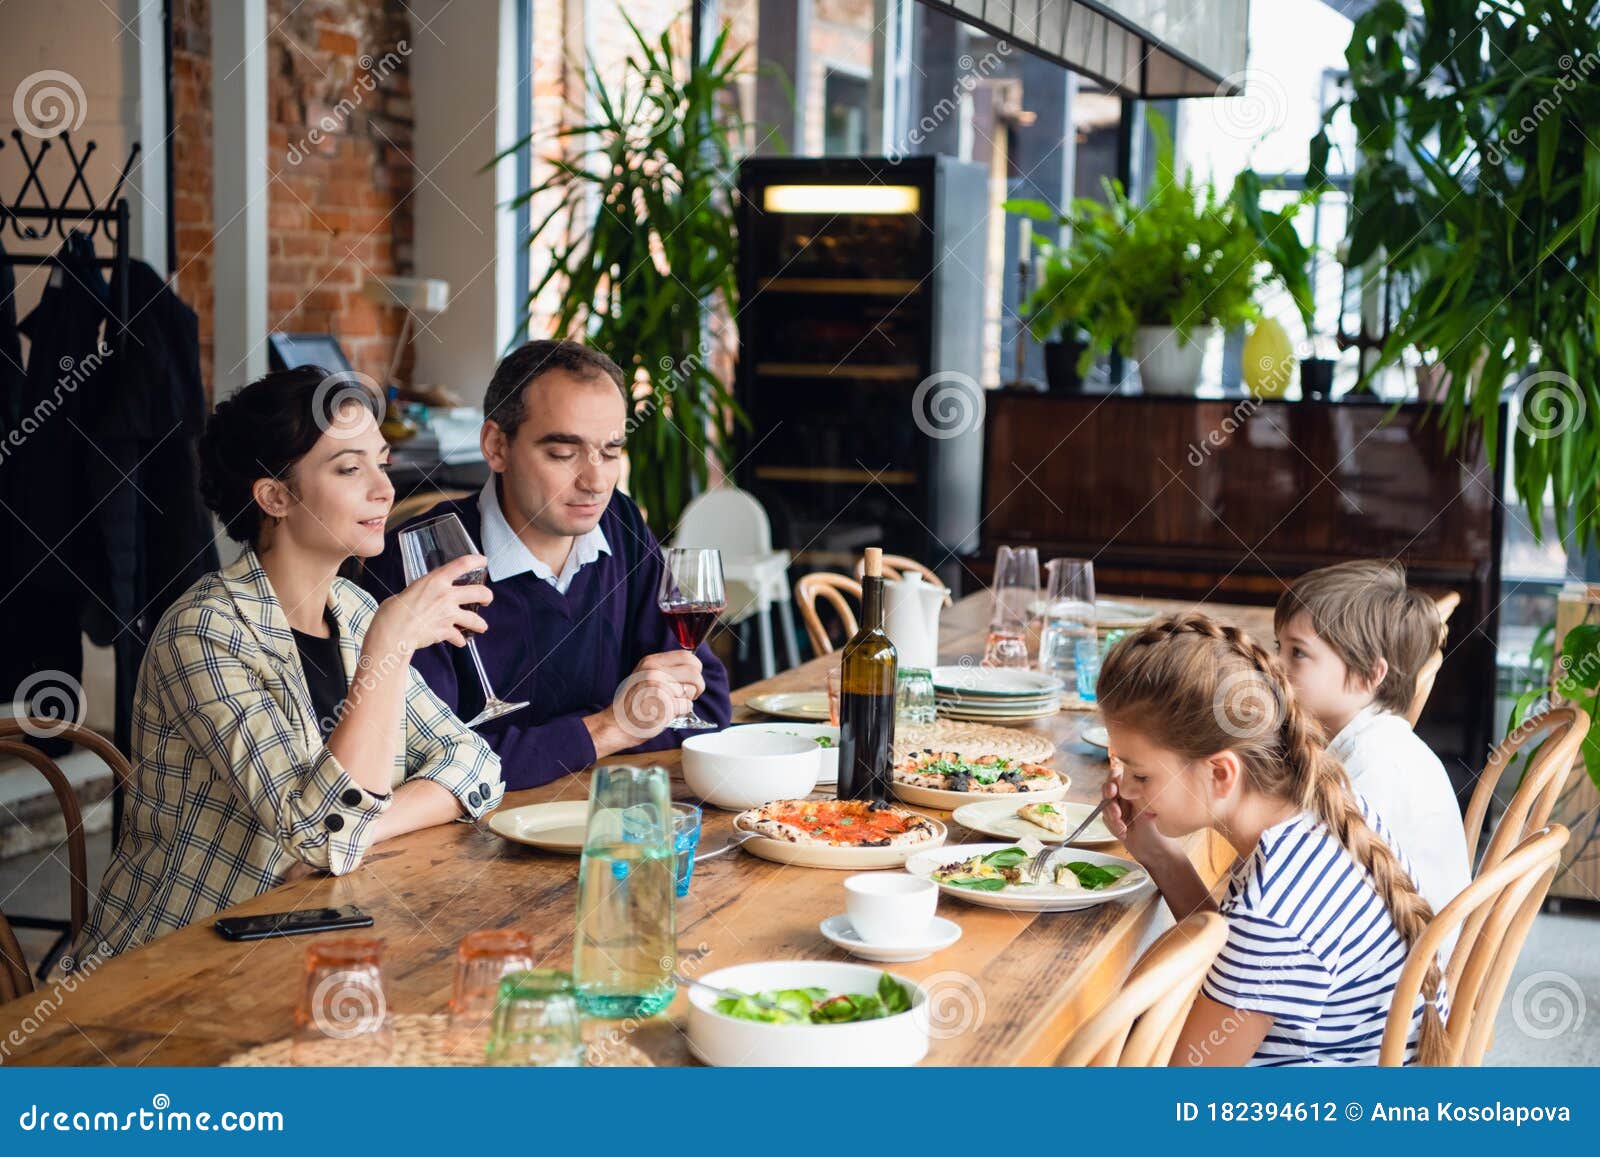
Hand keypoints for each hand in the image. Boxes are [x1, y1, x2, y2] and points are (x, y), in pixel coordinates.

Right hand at [367, 554, 492, 654]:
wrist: (394, 631)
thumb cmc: (394, 610)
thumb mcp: (411, 590)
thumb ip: (424, 591)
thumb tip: (424, 596)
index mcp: (436, 580)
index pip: (462, 564)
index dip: (476, 560)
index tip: (483, 561)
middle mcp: (447, 595)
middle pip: (479, 592)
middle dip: (487, 596)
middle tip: (486, 599)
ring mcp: (449, 614)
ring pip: (475, 619)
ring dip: (480, 624)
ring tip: (482, 626)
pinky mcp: (446, 631)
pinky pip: (459, 637)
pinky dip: (459, 641)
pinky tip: (459, 642)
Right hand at [590, 651, 704, 748]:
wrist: (617, 725)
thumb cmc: (634, 704)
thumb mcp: (645, 676)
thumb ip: (666, 669)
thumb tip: (694, 669)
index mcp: (651, 661)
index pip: (687, 656)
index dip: (695, 668)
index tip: (692, 679)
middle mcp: (654, 671)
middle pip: (694, 672)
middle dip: (698, 686)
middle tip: (689, 695)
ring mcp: (659, 686)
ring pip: (692, 690)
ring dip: (687, 700)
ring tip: (670, 705)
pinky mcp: (664, 704)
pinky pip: (686, 706)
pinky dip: (681, 712)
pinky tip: (666, 713)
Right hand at [1102, 758, 1184, 867]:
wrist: (1155, 851)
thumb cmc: (1157, 828)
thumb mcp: (1148, 806)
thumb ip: (1135, 791)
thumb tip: (1125, 781)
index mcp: (1137, 787)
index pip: (1120, 774)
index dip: (1113, 779)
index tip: (1114, 790)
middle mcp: (1127, 795)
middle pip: (1108, 788)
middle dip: (1108, 798)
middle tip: (1115, 809)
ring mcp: (1119, 807)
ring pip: (1105, 805)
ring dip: (1111, 817)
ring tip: (1123, 827)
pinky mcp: (1114, 820)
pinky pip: (1105, 819)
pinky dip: (1112, 826)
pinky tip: (1123, 833)